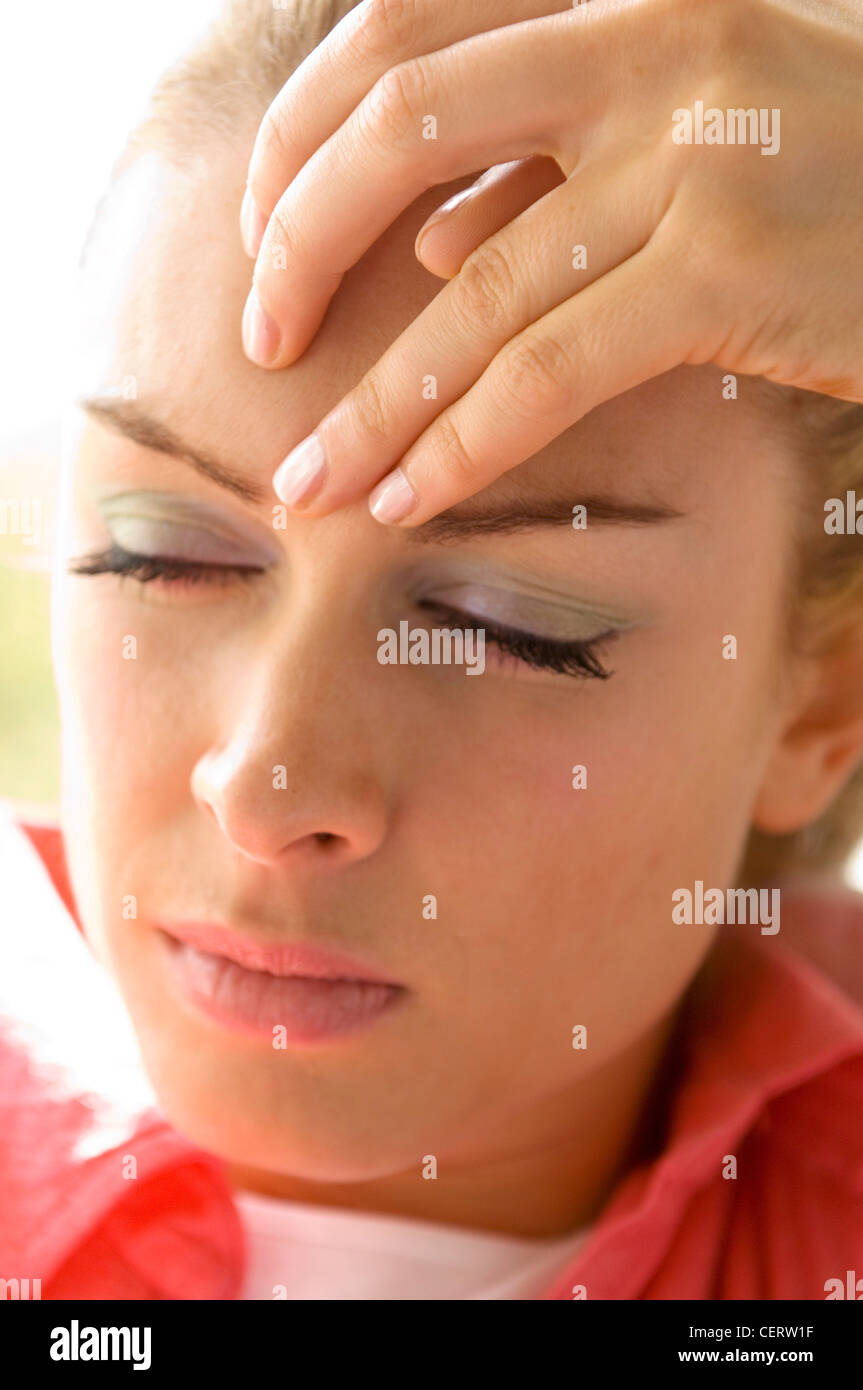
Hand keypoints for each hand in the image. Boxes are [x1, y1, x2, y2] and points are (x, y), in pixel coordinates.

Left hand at [240, 0, 862, 525]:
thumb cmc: (839, 179)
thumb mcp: (693, 134)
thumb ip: (562, 167)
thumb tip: (436, 238)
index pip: (403, 27)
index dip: (301, 130)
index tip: (262, 232)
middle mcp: (650, 45)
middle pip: (401, 126)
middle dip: (298, 245)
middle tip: (260, 347)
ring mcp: (691, 154)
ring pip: (474, 292)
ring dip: (373, 401)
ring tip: (311, 480)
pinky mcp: (728, 267)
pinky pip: (552, 371)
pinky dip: (464, 443)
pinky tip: (408, 496)